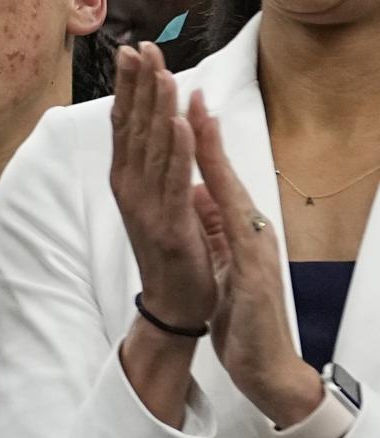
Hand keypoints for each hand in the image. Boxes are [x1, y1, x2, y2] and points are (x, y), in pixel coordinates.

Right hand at [110, 44, 218, 336]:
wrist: (173, 305)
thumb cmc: (171, 253)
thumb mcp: (157, 204)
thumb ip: (156, 169)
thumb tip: (163, 133)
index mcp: (127, 179)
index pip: (125, 123)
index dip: (129, 86)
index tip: (134, 52)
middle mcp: (129, 186)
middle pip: (133, 126)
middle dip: (139, 84)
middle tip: (143, 47)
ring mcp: (146, 203)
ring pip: (152, 146)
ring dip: (156, 106)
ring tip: (162, 71)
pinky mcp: (169, 222)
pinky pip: (173, 178)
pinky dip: (176, 147)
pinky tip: (178, 121)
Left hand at [190, 96, 321, 426]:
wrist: (265, 361)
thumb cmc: (241, 307)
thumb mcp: (223, 255)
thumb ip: (215, 221)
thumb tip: (197, 189)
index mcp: (236, 222)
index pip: (209, 168)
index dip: (192, 130)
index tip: (172, 90)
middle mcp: (246, 226)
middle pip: (218, 166)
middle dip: (197, 120)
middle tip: (177, 76)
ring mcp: (252, 246)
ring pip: (229, 186)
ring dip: (209, 143)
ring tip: (191, 101)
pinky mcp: (253, 269)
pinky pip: (235, 227)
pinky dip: (221, 196)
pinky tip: (207, 174)